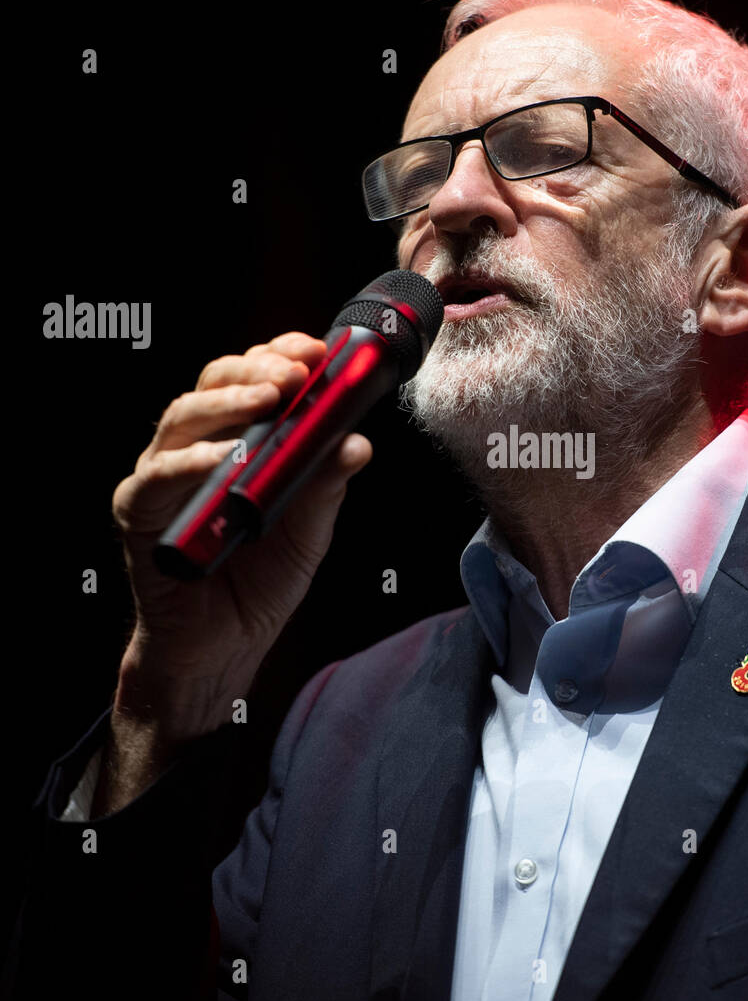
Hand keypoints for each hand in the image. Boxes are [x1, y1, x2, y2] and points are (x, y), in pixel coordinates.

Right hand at [110, 331, 372, 742]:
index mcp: (238, 439)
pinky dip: (189, 463)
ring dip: (228, 403)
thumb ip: (325, 486)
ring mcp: (164, 477)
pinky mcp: (140, 514)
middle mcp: (197, 448)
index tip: (318, 351)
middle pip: (216, 383)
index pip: (254, 378)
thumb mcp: (309, 532)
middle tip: (296, 372)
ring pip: (183, 417)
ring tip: (269, 400)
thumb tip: (355, 442)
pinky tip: (222, 458)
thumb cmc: (260, 584)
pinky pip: (155, 478)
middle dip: (258, 368)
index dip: (282, 355)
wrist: (222, 649)